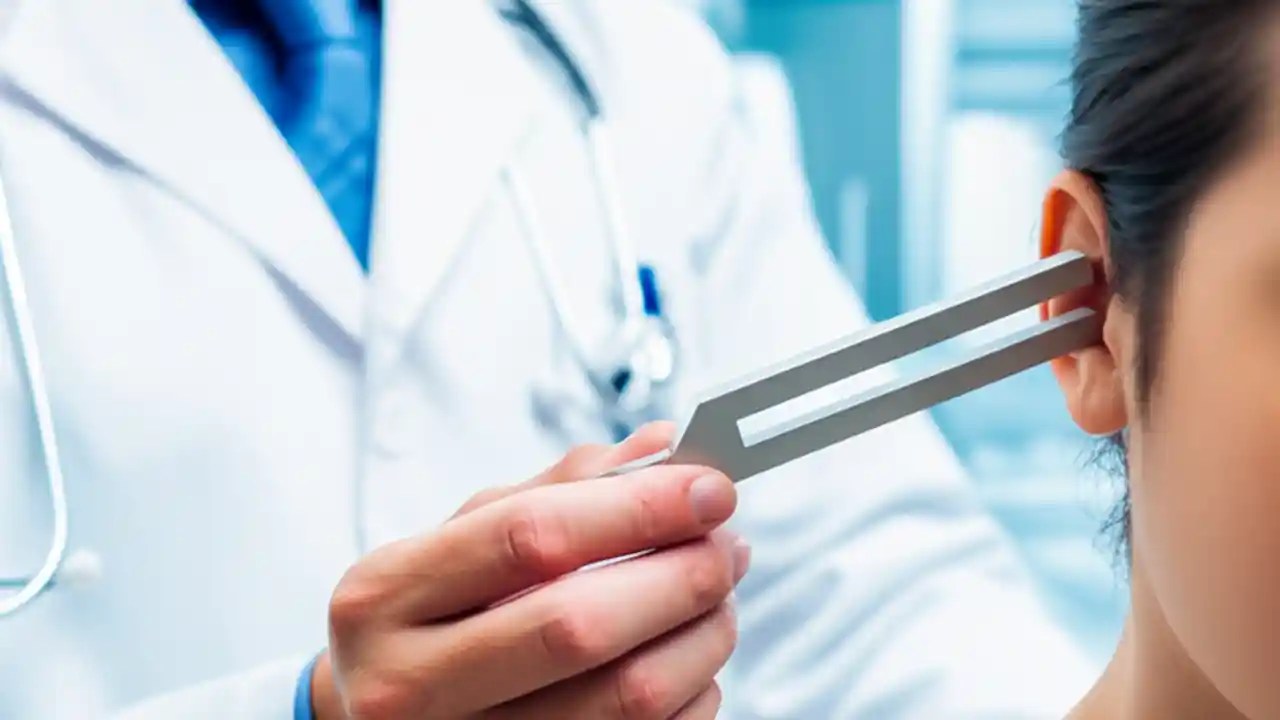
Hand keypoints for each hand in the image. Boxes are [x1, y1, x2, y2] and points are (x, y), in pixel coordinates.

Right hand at [312, 424, 749, 718]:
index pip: (529, 538)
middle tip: (727, 545)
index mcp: (386, 595)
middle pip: (579, 626)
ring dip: (701, 636)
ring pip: (626, 699)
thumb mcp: (462, 536)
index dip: (637, 509)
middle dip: (680, 575)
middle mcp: (407, 684)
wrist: (378, 713)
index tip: (709, 488)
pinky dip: (692, 694)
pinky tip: (690, 659)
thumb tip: (665, 448)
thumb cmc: (427, 616)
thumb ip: (560, 489)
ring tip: (719, 595)